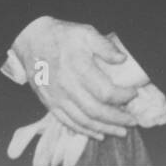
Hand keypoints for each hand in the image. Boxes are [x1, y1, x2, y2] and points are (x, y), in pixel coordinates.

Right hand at [12, 17, 139, 138]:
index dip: (122, 97)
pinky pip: (68, 122)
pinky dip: (84, 131)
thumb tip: (122, 59)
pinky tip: (98, 133)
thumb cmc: (61, 35)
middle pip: (95, 110)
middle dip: (117, 119)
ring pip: (83, 120)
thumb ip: (104, 46)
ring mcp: (56, 96)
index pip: (105, 91)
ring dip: (104, 128)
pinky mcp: (49, 102)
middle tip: (132, 121)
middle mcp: (66, 85)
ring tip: (120, 131)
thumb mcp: (85, 32)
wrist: (31, 39)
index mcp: (77, 67)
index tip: (133, 94)